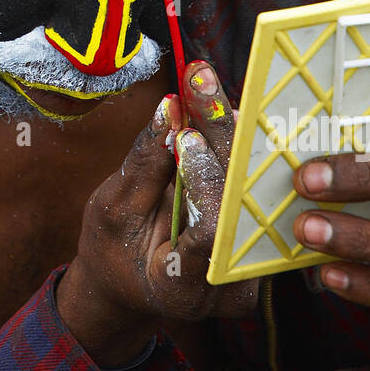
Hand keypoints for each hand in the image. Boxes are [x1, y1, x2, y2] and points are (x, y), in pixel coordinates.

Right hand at [56, 61, 256, 369]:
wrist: (129, 285)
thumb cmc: (112, 252)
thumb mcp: (113, 210)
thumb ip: (145, 165)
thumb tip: (170, 109)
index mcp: (183, 289)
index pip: (213, 232)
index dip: (204, 180)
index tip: (184, 135)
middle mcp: (228, 284)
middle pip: (239, 200)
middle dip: (220, 135)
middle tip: (200, 81)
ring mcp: (249, 266)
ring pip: (250, 189)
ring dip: (230, 134)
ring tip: (207, 86)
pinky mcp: (256, 240)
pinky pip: (249, 188)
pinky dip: (232, 147)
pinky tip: (217, 111)